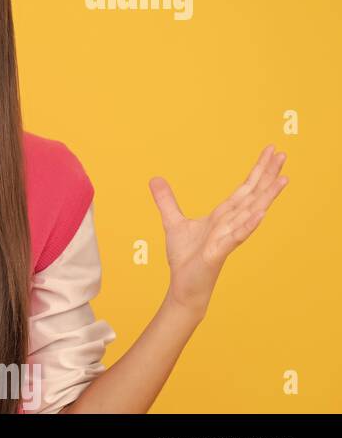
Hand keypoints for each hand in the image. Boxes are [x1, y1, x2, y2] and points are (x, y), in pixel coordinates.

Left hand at [148, 144, 288, 317]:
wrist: (184, 286)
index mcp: (223, 215)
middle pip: (252, 195)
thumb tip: (155, 178)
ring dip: (266, 197)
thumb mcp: (172, 222)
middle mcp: (230, 223)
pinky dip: (249, 224)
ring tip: (283, 179)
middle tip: (283, 153)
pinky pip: (236, 236)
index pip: (244, 189)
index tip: (271, 151)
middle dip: (267, 175)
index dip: (257, 170)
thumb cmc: (186, 258)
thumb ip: (166, 201)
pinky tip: (261, 212)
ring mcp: (227, 237)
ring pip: (250, 213)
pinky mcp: (219, 252)